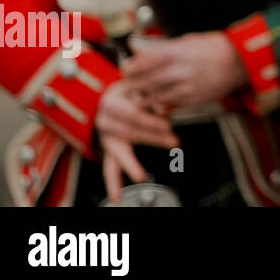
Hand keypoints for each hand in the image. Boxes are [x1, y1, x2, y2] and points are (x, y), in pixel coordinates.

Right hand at [95, 80, 178, 202]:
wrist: (108, 97)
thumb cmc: (130, 88)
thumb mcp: (139, 83)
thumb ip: (151, 92)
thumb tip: (163, 108)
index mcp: (111, 102)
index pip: (133, 114)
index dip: (151, 120)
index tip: (168, 124)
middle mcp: (105, 122)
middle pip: (131, 134)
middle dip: (154, 139)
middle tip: (173, 141)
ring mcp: (106, 138)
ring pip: (119, 153)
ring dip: (133, 165)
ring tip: (140, 176)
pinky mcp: (110, 150)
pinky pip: (109, 168)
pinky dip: (113, 183)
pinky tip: (117, 197)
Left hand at [123, 32, 248, 108]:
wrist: (240, 63)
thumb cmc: (215, 48)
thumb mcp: (189, 40)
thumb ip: (163, 46)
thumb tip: (138, 46)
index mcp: (177, 53)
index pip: (145, 62)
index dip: (132, 67)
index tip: (126, 69)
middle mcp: (180, 70)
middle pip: (146, 81)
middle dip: (133, 84)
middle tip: (126, 85)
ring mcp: (186, 86)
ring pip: (156, 96)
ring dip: (143, 97)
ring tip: (137, 96)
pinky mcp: (193, 99)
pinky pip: (170, 104)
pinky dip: (160, 103)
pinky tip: (156, 101)